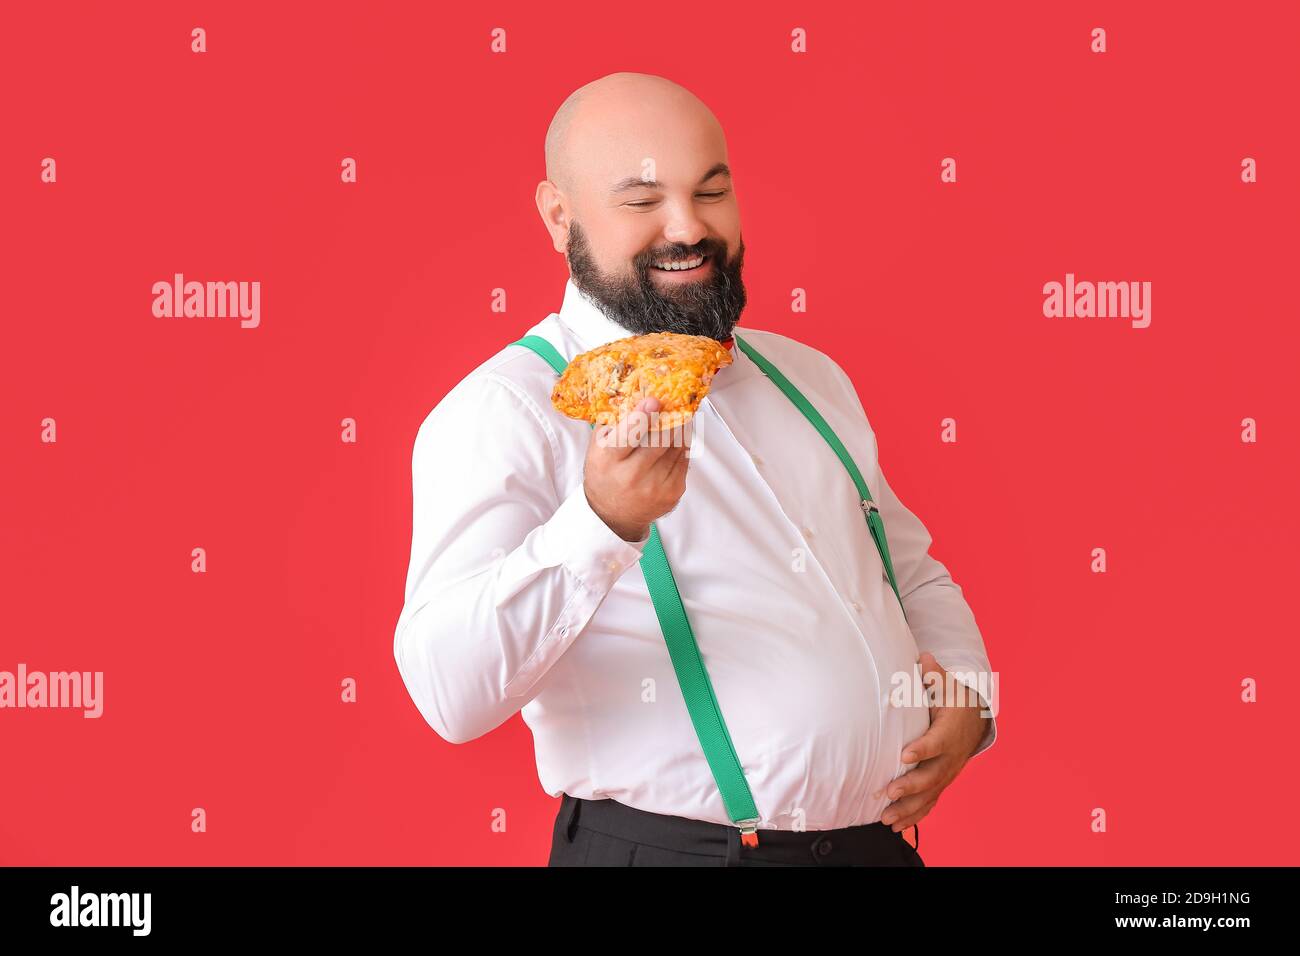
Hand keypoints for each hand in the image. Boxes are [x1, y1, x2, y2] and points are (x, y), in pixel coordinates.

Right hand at [583, 396, 690, 541]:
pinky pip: (684, 460)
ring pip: (676, 448)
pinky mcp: (672, 493)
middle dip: (668, 419)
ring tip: (674, 421)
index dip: (643, 416)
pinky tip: (673, 443)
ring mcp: (655, 486)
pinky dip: (680, 448)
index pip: (629, 435)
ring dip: (677, 431)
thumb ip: (615, 423)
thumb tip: (637, 396)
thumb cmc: (605, 474)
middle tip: (672, 405)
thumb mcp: (598, 447)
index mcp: (609, 460)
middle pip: (659, 440)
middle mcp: (632, 476)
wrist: (612, 514)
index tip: (654, 401)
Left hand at [874, 651, 990, 832]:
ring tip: (885, 817)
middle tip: (889, 791)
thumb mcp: (948, 686)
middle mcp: (950, 757)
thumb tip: (924, 658)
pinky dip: (913, 816)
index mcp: (950, 732)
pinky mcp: (941, 783)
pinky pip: (929, 803)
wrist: (973, 720)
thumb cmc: (953, 700)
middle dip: (911, 785)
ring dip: (907, 808)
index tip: (904, 755)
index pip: (937, 742)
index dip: (922, 749)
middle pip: (932, 775)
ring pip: (929, 794)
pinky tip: (894, 826)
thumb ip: (934, 676)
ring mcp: (946, 773)